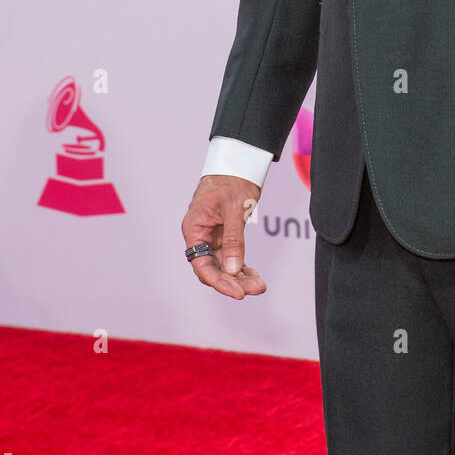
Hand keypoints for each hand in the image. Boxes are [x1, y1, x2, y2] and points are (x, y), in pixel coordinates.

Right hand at [182, 175, 266, 300]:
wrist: (239, 162)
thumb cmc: (231, 180)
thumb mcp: (234, 209)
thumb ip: (233, 240)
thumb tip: (233, 270)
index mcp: (194, 229)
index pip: (202, 264)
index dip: (219, 281)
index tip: (238, 293)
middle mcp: (201, 236)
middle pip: (213, 268)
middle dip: (233, 281)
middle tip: (256, 290)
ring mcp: (213, 236)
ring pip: (225, 265)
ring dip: (241, 277)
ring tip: (260, 287)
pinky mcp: (225, 234)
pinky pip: (232, 257)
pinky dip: (243, 267)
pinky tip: (255, 277)